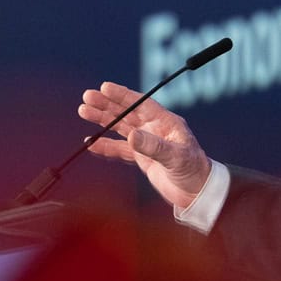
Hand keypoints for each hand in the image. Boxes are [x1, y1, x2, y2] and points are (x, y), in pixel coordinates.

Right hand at [78, 82, 212, 209]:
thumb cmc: (194, 170)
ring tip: (84, 112)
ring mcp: (147, 143)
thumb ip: (153, 146)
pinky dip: (105, 146)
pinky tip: (91, 143)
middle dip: (106, 105)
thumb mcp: (176, 157)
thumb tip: (131, 135)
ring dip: (103, 121)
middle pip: (126, 112)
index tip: (104, 87)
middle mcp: (154, 129)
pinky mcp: (142, 158)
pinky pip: (119, 149)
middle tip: (87, 97)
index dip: (122, 95)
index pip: (140, 103)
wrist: (197, 193)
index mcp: (165, 122)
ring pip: (120, 128)